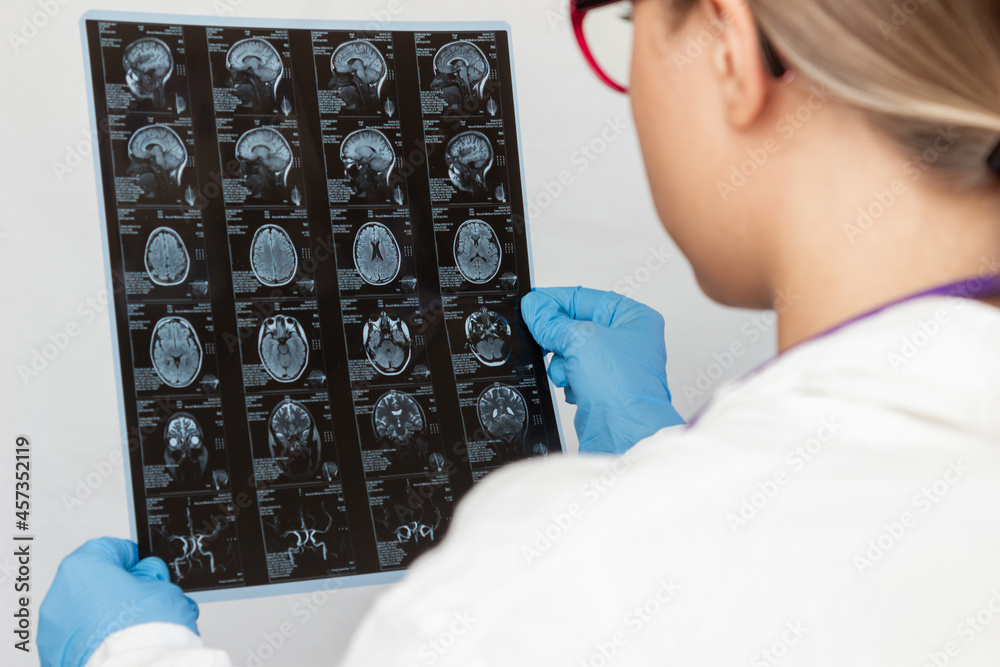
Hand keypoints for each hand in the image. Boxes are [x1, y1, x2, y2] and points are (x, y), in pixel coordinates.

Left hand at [39, 537, 199, 666]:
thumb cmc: (144, 628)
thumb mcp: (162, 586)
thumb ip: (150, 574)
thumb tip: (146, 574)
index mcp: (82, 566)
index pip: (108, 549)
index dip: (131, 558)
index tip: (143, 569)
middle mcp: (60, 593)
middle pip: (92, 580)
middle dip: (116, 587)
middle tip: (141, 598)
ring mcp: (54, 626)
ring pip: (82, 610)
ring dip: (103, 613)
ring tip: (131, 626)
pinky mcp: (54, 652)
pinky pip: (77, 636)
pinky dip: (93, 637)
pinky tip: (117, 642)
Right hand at [522, 287, 684, 453]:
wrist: (624, 432)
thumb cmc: (623, 388)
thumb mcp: (580, 340)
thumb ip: (552, 321)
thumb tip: (535, 308)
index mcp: (633, 317)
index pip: (584, 298)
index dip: (555, 301)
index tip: (532, 305)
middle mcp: (627, 340)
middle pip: (576, 325)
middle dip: (559, 338)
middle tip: (542, 337)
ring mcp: (614, 365)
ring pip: (570, 351)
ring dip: (563, 362)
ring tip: (569, 372)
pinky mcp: (601, 387)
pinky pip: (572, 372)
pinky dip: (568, 379)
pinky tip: (575, 387)